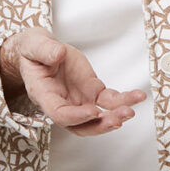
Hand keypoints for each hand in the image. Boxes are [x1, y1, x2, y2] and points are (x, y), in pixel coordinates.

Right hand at [0, 27, 145, 135]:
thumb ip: (44, 50)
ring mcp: (79, 98)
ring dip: (114, 116)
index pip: (59, 114)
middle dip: (100, 125)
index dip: (76, 116)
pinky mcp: (92, 90)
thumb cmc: (33, 52)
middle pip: (81, 125)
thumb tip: (57, 54)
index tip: (93, 111)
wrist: (40, 51)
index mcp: (44, 95)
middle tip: (118, 119)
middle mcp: (63, 102)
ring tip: (130, 111)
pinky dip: (123, 100)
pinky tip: (136, 97)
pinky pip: (108, 100)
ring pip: (97, 116)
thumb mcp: (33, 45)